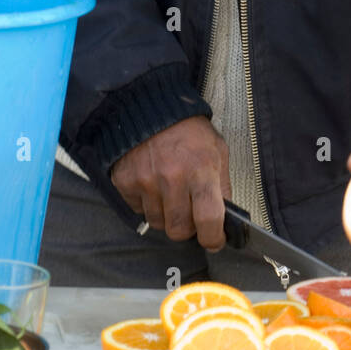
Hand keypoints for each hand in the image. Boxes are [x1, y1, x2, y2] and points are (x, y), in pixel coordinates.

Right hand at [110, 116, 230, 248]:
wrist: (151, 108)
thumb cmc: (189, 131)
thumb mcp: (217, 151)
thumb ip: (222, 185)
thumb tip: (225, 220)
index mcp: (201, 171)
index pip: (208, 219)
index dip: (213, 238)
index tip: (215, 241)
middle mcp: (172, 179)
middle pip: (179, 230)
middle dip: (187, 228)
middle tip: (190, 214)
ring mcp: (146, 182)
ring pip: (158, 223)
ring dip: (166, 215)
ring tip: (170, 193)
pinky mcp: (125, 182)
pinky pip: (138, 210)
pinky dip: (147, 204)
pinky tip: (153, 183)